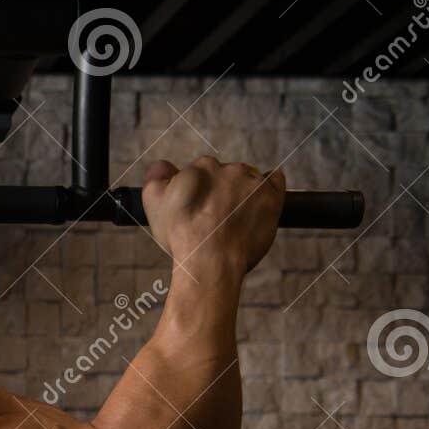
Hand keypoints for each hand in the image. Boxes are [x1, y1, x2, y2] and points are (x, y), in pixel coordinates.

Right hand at [141, 156, 284, 275]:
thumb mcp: (153, 204)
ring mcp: (253, 181)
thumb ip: (156, 177)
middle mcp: (229, 169)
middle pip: (227, 173)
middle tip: (215, 217)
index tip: (198, 209)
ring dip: (244, 191)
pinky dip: (270, 185)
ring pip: (249, 178)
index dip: (199, 191)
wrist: (211, 262)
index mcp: (201, 167)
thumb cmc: (182, 236)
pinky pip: (275, 178)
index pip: (203, 171)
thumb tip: (163, 165)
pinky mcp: (272, 195)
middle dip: (222, 190)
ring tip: (234, 219)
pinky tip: (261, 200)